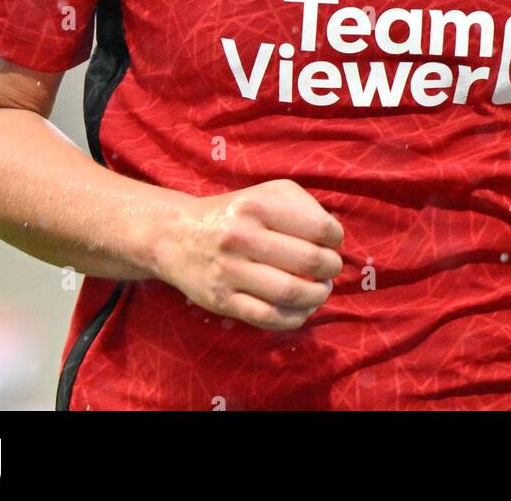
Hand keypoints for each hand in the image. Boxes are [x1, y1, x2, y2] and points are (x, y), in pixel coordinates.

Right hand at [156, 178, 344, 331]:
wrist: (176, 235)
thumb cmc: (233, 213)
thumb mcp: (266, 193)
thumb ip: (302, 205)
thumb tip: (333, 236)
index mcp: (257, 206)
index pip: (318, 226)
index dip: (335, 238)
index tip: (333, 242)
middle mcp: (242, 236)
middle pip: (309, 261)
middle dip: (331, 268)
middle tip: (331, 269)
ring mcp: (230, 271)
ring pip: (292, 293)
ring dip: (318, 295)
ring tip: (321, 290)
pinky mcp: (221, 301)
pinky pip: (269, 317)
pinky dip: (295, 318)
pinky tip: (302, 309)